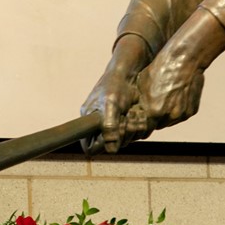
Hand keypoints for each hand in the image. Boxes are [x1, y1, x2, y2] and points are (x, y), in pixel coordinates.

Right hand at [80, 35, 152, 153]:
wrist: (129, 75)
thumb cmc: (116, 86)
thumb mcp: (111, 105)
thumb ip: (109, 126)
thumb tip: (111, 149)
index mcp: (88, 120)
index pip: (89, 146)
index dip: (100, 145)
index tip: (112, 134)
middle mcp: (97, 124)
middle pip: (108, 145)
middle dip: (120, 134)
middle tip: (125, 119)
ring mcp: (111, 123)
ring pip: (121, 140)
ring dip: (130, 130)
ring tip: (131, 114)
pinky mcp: (123, 121)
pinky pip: (130, 134)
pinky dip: (135, 126)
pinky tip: (136, 114)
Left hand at [140, 48, 206, 130]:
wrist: (184, 60)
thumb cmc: (161, 69)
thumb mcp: (142, 85)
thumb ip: (140, 102)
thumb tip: (135, 111)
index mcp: (154, 111)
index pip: (145, 127)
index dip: (142, 123)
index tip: (141, 120)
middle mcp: (169, 116)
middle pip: (158, 125)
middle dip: (154, 119)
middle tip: (152, 107)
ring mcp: (182, 114)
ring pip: (170, 121)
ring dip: (166, 115)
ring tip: (164, 100)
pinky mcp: (192, 111)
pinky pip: (181, 116)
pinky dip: (177, 110)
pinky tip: (175, 97)